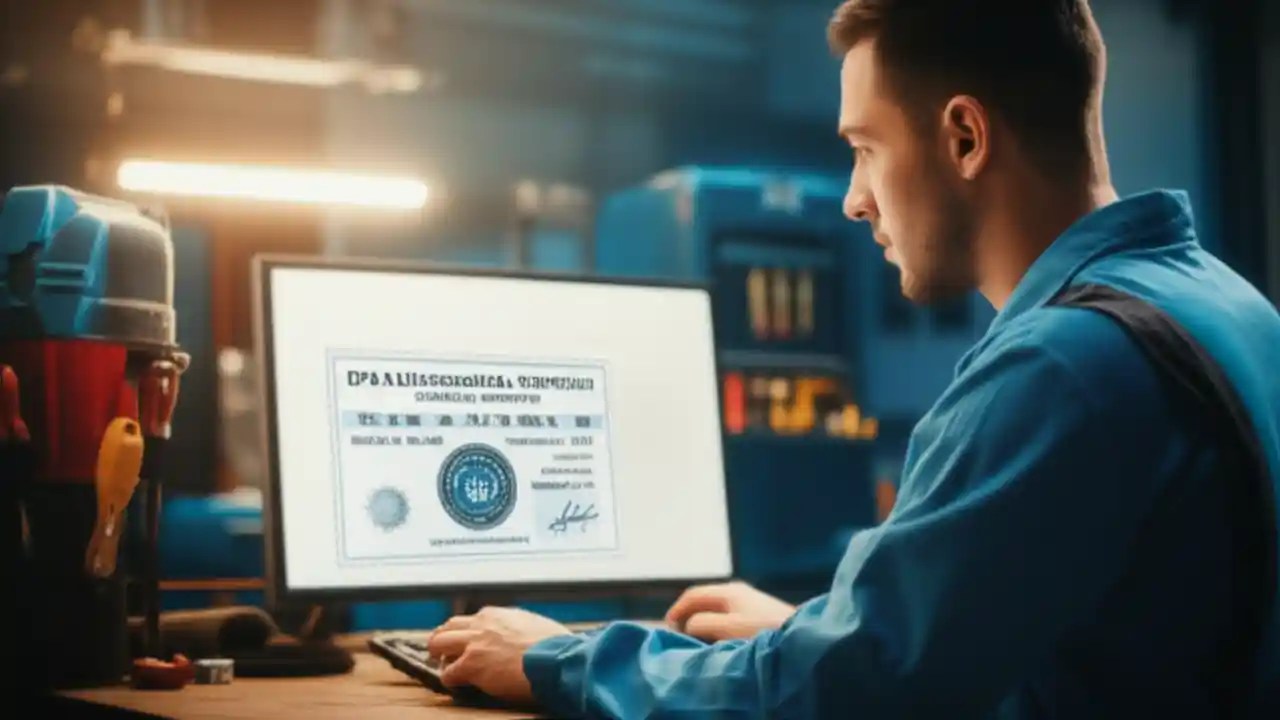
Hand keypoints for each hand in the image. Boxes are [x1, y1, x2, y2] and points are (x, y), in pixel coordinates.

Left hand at [426, 606, 571, 705]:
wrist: (557, 659)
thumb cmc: (556, 647)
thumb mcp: (536, 627)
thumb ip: (520, 629)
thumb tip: (524, 638)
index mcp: (499, 614)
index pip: (472, 619)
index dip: (466, 632)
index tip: (468, 641)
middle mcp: (483, 623)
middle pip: (449, 626)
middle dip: (444, 638)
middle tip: (443, 651)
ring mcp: (475, 643)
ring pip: (438, 642)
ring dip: (439, 655)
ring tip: (443, 666)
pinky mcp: (471, 664)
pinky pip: (448, 673)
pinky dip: (449, 679)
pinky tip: (456, 684)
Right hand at [666, 581, 795, 641]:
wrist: (801, 637)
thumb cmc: (763, 631)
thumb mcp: (727, 628)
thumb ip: (702, 623)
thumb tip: (690, 624)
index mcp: (728, 591)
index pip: (692, 595)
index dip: (676, 610)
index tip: (668, 629)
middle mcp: (737, 591)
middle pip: (704, 600)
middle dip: (689, 616)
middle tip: (681, 636)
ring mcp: (750, 601)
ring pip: (717, 609)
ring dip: (704, 623)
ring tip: (699, 640)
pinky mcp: (759, 613)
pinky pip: (729, 616)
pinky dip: (718, 626)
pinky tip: (721, 640)